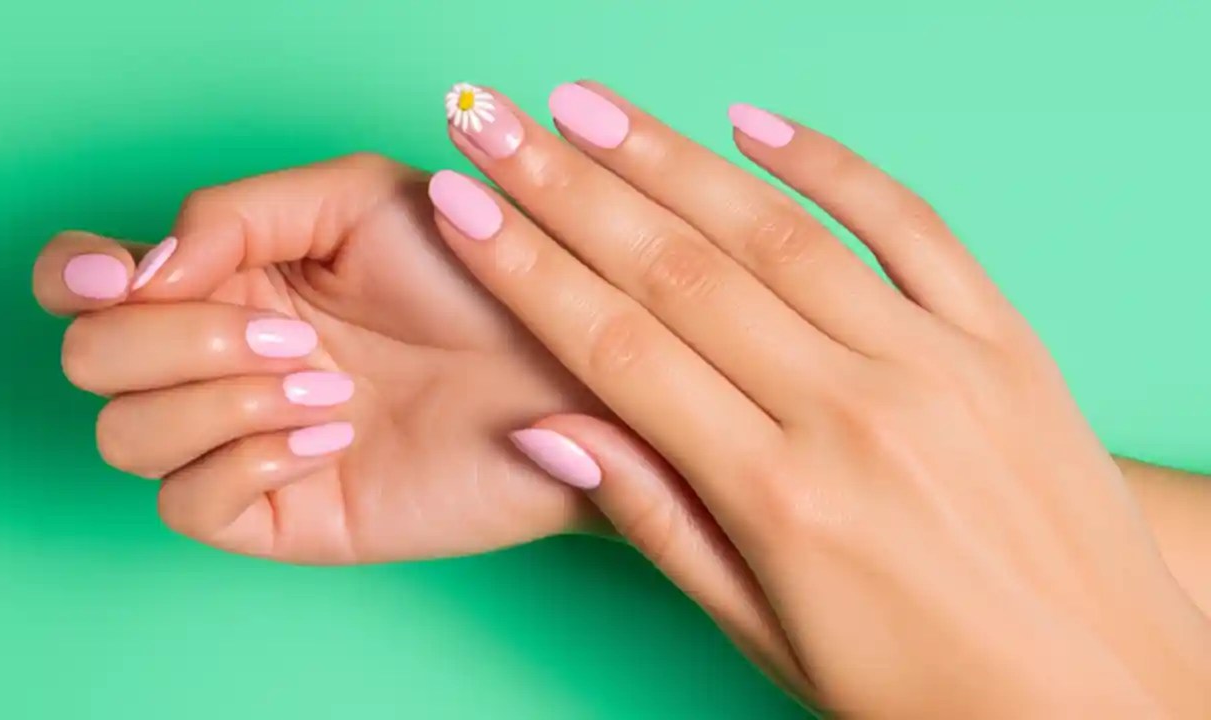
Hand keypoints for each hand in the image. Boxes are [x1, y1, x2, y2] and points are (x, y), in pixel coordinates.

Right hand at [33, 154, 604, 562]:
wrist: (568, 375)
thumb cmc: (483, 278)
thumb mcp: (361, 198)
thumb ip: (235, 212)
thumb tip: (138, 271)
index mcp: (228, 279)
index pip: (83, 281)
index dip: (74, 275)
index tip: (120, 276)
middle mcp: (222, 361)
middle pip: (91, 361)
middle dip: (172, 341)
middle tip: (291, 335)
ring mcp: (248, 441)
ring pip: (126, 434)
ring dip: (217, 399)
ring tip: (326, 385)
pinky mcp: (284, 513)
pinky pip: (190, 504)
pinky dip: (245, 459)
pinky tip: (330, 435)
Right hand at [429, 82, 1210, 714]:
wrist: (1112, 704)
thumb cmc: (929, 692)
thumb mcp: (771, 637)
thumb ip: (660, 521)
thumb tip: (550, 434)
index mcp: (782, 496)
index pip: (618, 350)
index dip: (527, 269)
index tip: (464, 203)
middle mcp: (854, 411)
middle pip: (678, 271)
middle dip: (566, 187)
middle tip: (490, 118)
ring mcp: (938, 364)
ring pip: (775, 232)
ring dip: (667, 158)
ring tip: (585, 107)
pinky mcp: (1005, 342)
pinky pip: (909, 224)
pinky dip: (830, 162)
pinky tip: (752, 120)